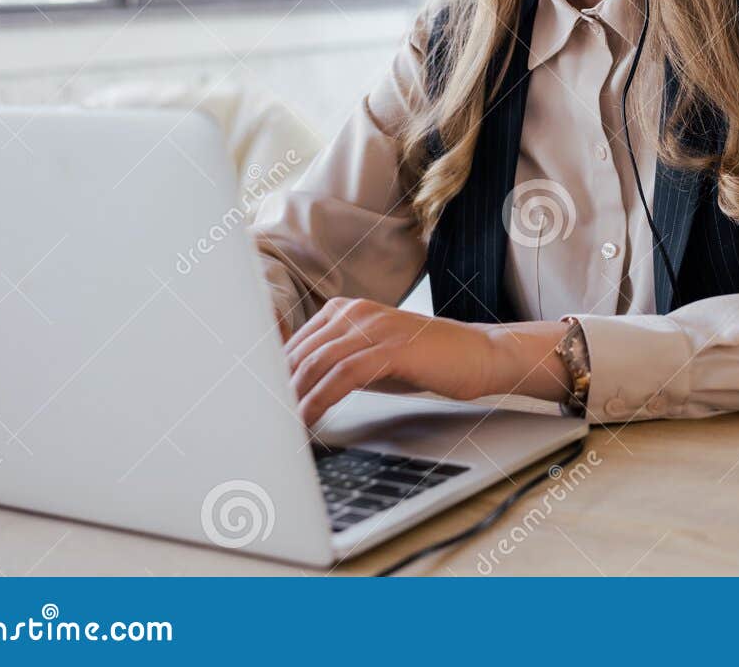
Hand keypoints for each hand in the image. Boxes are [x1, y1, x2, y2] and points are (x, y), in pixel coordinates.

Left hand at [283, 297, 495, 427]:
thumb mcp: (371, 358)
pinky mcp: (390, 348)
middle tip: (265, 423)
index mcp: (345, 310)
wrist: (478, 354)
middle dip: (278, 392)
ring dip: (294, 400)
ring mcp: (373, 326)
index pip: (293, 345)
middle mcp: (354, 312)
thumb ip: (336, 365)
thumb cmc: (426, 361)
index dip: (273, 379)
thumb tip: (295, 391)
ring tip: (282, 428)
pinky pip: (341, 377)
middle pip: (299, 354)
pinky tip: (311, 420)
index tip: (259, 408)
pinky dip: (319, 401)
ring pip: (316, 364)